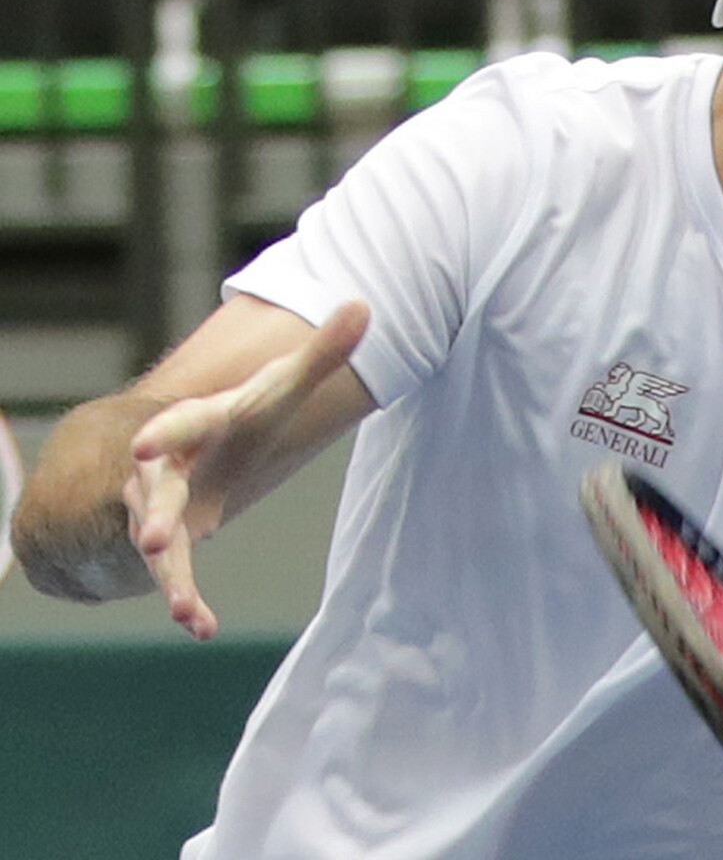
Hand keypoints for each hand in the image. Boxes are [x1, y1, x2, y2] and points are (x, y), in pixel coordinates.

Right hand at [124, 301, 368, 638]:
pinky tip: (201, 628)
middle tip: (151, 537)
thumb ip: (323, 352)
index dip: (164, 434)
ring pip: (157, 540)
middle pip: (156, 491)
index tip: (143, 446)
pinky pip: (175, 574)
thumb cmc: (239, 416)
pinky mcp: (172, 543)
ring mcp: (163, 508)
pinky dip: (187, 599)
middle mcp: (168, 468)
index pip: (180, 425)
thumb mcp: (281, 386)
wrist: (188, 447)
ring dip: (168, 572)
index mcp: (197, 425)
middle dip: (154, 513)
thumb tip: (367, 306)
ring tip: (181, 606)